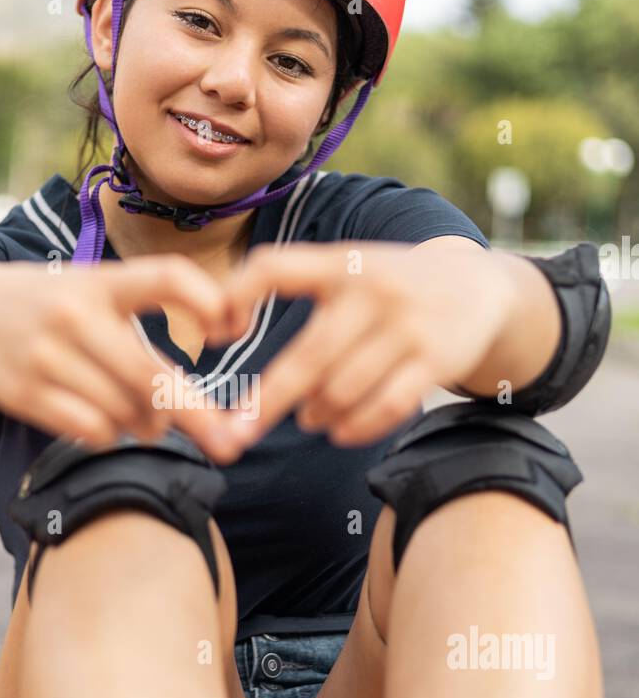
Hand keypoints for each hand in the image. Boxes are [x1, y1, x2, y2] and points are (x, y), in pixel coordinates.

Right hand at [0, 254, 233, 457]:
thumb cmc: (53, 306)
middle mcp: (73, 315)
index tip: (231, 329)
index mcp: (100, 282)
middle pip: (148, 373)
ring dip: (146, 425)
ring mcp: (45, 356)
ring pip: (122, 410)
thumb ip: (145, 322)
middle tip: (226, 441)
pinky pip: (90, 429)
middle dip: (195, 413)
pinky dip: (110, 434)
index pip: (165, 277)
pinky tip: (108, 423)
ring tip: (146, 420)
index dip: (205, 300)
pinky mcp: (23, 394)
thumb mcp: (95, 288)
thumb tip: (201, 378)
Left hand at [207, 240, 515, 452]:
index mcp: (340, 263)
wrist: (479, 286)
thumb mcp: (348, 265)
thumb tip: (224, 330)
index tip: (218, 334)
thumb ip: (296, 282)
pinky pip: (385, 408)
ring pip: (342, 391)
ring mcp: (408, 326)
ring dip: (317, 414)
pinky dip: (355, 428)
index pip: (272, 267)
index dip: (237, 296)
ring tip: (310, 418)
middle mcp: (373, 290)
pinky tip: (340, 432)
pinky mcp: (436, 360)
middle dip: (266, 402)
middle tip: (234, 434)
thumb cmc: (390, 285)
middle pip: (307, 358)